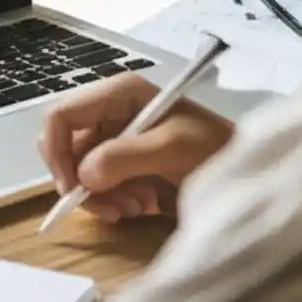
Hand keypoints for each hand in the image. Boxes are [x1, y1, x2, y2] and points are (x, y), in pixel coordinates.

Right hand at [39, 74, 233, 222]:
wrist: (245, 176)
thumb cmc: (214, 150)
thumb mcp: (172, 149)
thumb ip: (124, 157)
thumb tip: (83, 177)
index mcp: (118, 94)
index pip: (61, 116)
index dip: (56, 152)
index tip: (71, 189)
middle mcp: (110, 113)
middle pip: (66, 148)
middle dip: (83, 181)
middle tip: (113, 207)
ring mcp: (115, 140)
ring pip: (79, 173)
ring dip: (101, 196)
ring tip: (135, 207)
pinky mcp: (123, 165)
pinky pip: (96, 186)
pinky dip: (111, 201)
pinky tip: (140, 206)